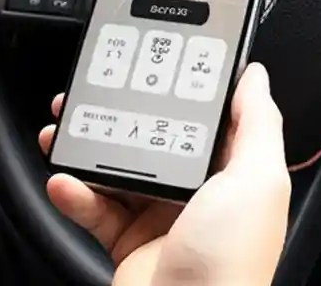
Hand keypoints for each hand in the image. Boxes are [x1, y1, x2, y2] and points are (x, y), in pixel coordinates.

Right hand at [39, 63, 290, 285]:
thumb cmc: (227, 264)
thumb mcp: (257, 180)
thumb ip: (257, 123)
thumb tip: (255, 75)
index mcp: (237, 174)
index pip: (210, 117)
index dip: (184, 87)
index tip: (158, 57)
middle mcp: (201, 193)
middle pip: (156, 137)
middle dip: (123, 114)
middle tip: (94, 92)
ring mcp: (162, 219)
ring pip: (119, 168)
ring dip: (87, 148)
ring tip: (63, 130)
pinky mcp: (128, 243)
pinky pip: (95, 208)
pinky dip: (74, 193)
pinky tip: (63, 180)